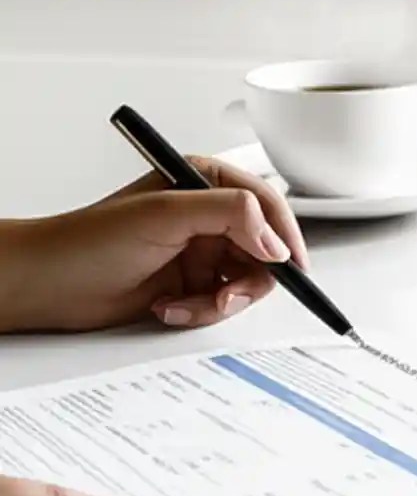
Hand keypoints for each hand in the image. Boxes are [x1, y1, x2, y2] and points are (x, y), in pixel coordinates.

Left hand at [0, 156, 309, 332]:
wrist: (47, 286)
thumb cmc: (87, 241)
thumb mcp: (165, 215)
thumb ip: (229, 214)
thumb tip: (274, 238)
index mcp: (204, 183)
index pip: (266, 203)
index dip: (284, 235)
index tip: (291, 265)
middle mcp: (208, 216)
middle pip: (265, 249)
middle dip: (248, 280)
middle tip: (228, 296)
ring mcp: (200, 252)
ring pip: (246, 282)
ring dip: (220, 301)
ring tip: (187, 304)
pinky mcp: (192, 284)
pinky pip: (222, 304)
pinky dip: (201, 312)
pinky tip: (168, 307)